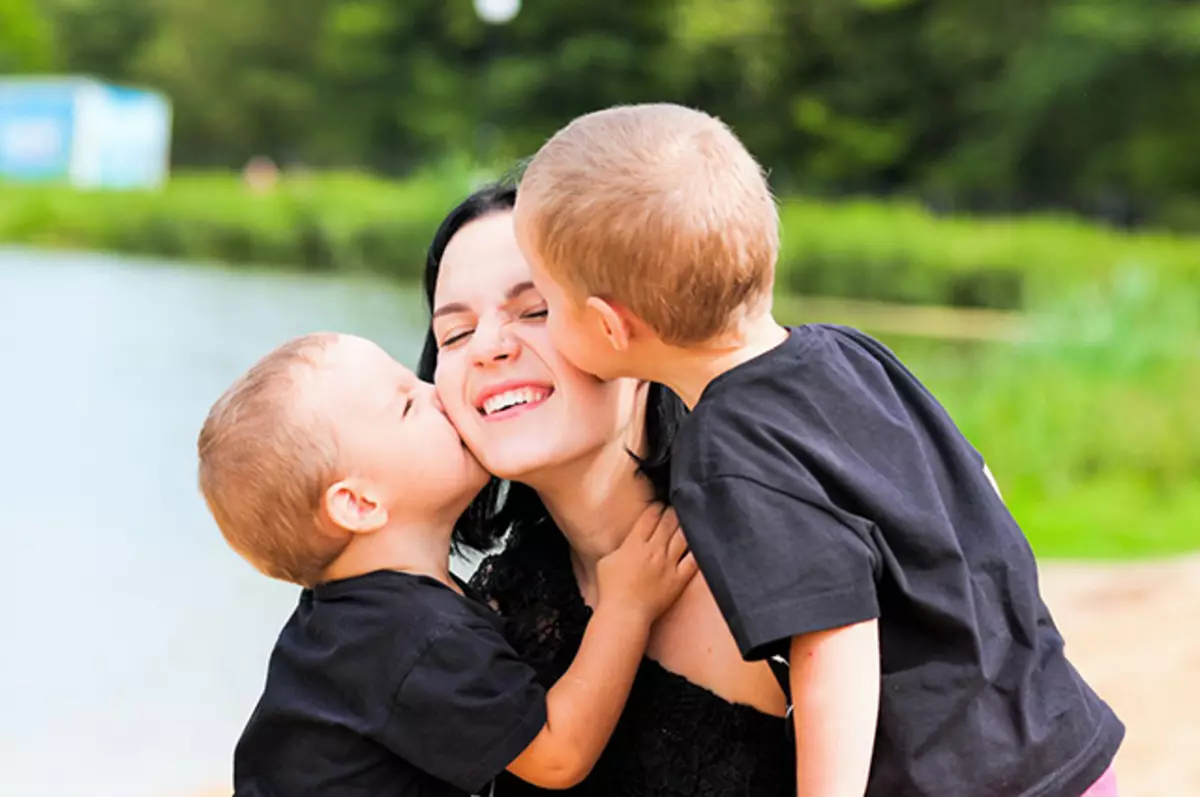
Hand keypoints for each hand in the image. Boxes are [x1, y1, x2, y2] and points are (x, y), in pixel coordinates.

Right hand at [596, 504, 697, 623]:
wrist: (625, 614)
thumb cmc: (611, 590)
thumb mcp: (607, 561)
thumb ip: (620, 547)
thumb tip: (627, 540)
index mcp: (634, 544)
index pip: (649, 517)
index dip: (655, 507)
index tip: (659, 504)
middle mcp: (654, 550)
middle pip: (668, 522)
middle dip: (672, 511)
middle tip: (675, 505)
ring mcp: (668, 564)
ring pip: (682, 536)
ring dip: (684, 524)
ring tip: (687, 518)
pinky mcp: (679, 578)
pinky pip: (693, 560)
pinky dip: (698, 548)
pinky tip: (701, 540)